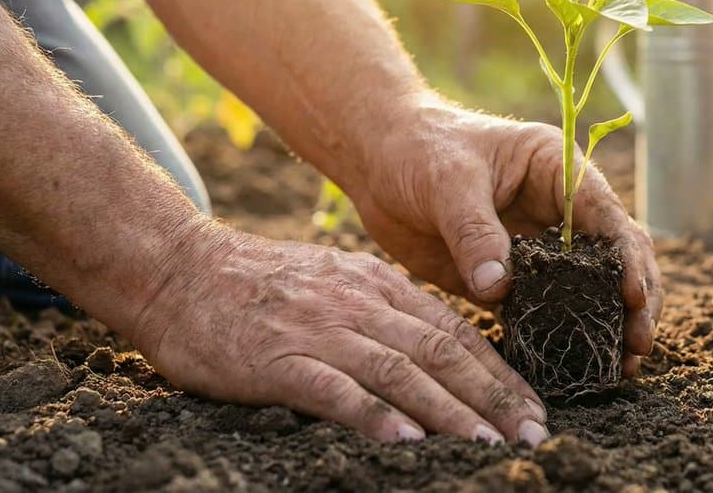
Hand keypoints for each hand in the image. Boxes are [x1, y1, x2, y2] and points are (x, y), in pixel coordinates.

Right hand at [129, 225, 548, 443]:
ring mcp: (320, 330)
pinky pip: (335, 389)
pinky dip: (375, 416)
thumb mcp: (335, 283)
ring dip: (450, 411)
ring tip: (488, 444)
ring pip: (401, 371)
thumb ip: (383, 314)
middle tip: (534, 434)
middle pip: (441, 353)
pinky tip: (406, 442)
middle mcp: (359, 305)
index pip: (454, 333)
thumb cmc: (259, 286)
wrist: (178, 268)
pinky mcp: (278, 358)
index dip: (500, 373)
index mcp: (378, 286)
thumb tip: (437, 355)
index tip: (534, 408)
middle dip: (494, 397)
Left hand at [349, 97, 662, 376]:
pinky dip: (560, 336)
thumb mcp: (447, 180)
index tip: (633, 297)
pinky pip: (544, 311)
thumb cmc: (419, 149)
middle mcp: (560, 210)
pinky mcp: (511, 279)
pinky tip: (575, 367)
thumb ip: (474, 232)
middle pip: (615, 256)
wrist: (378, 163)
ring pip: (589, 289)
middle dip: (634, 299)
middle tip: (636, 345)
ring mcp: (539, 247)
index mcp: (558, 170)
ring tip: (622, 365)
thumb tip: (498, 288)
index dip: (626, 256)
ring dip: (607, 324)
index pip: (606, 215)